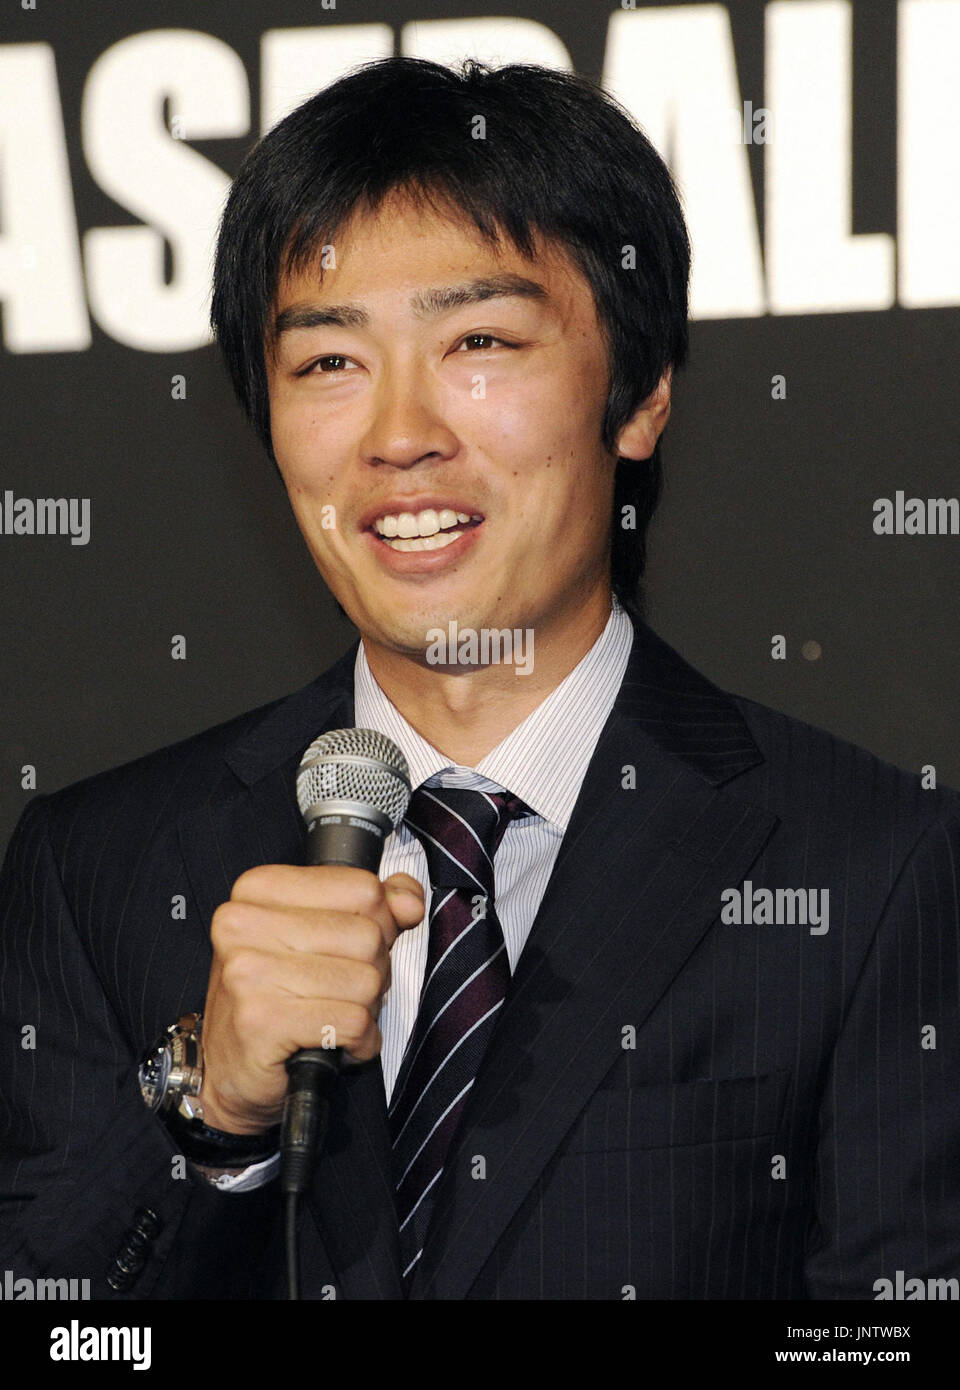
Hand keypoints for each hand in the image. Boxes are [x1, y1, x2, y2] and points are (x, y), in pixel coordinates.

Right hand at [198, 865, 424, 1134]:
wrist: (229, 1070)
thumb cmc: (277, 997)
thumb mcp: (321, 937)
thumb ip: (373, 908)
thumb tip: (409, 903)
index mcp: (257, 889)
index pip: (362, 887)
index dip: (377, 923)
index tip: (349, 950)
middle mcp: (243, 925)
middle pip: (368, 936)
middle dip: (373, 972)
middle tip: (339, 992)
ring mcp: (248, 973)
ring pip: (366, 981)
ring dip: (366, 1009)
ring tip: (332, 1016)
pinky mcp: (261, 1021)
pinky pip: (353, 1022)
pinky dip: (359, 1040)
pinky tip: (334, 1043)